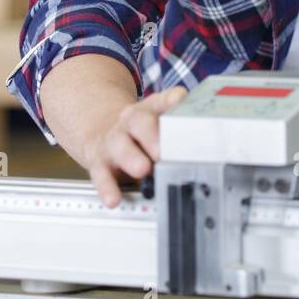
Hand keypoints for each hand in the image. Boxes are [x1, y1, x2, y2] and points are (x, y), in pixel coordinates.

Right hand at [82, 85, 186, 207]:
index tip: (180, 99)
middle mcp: (128, 123)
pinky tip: (114, 199)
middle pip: (139, 123)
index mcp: (146, 111)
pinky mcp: (99, 164)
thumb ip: (177, 121)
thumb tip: (199, 123)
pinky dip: (108, 189)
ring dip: (131, 159)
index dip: (170, 99)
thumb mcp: (154, 120)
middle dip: (152, 136)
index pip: (160, 101)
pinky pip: (102, 176)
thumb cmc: (137, 131)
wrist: (100, 132)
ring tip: (143, 169)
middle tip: (164, 149)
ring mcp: (113, 143)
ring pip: (120, 147)